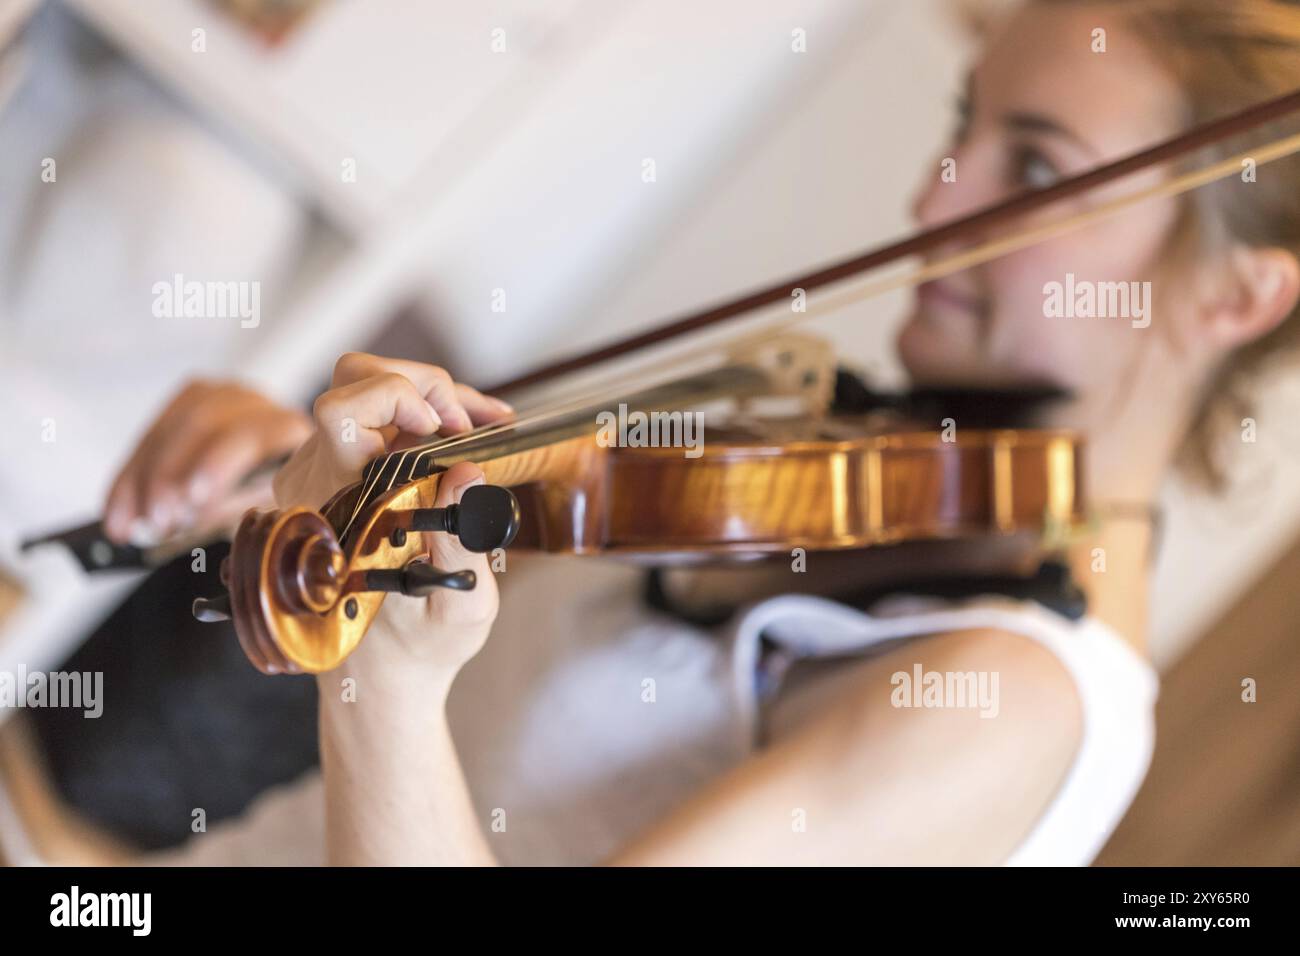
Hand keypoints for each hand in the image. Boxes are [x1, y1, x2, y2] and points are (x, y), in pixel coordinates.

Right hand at [104, 381, 311, 543]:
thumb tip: (194, 512)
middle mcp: (252, 402)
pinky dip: (129, 479)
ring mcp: (216, 396)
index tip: (192, 499)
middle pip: (200, 426)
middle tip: (157, 522)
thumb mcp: (273, 506)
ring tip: (128, 525)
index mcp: (285, 425)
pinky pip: (148, 437)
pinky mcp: (188, 399)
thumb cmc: (282, 492)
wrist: (281, 459)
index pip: (248, 436)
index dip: (215, 466)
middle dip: (169, 478)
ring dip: (140, 482)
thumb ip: (240, 506)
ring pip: (166, 431)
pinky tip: (116, 513)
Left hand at [273, 353, 513, 682]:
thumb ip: (461, 540)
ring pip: (365, 391)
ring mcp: (319, 476)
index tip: (447, 428)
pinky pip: (371, 420)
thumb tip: (470, 474)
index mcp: (340, 510)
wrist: (378, 674)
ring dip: (429, 397)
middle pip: (354, 380)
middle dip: (425, 385)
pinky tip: (467, 435)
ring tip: (483, 423)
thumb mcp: (458, 607)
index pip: (341, 413)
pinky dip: (420, 416)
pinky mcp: (334, 476)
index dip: (398, 398)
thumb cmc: (419, 647)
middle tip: (474, 422)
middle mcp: (316, 484)